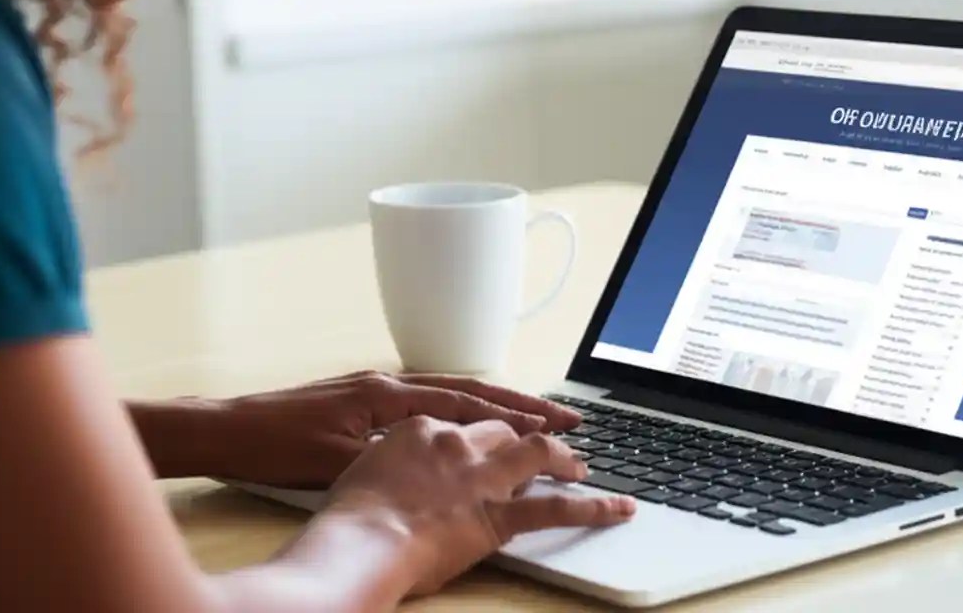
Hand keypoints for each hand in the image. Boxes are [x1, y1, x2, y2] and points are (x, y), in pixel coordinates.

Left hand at [210, 371, 582, 488]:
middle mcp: (386, 382)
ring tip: (530, 416)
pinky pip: (426, 401)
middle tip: (563, 415)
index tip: (554, 423)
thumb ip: (390, 457)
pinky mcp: (361, 400)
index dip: (513, 415)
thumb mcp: (336, 460)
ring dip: (491, 404)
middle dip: (518, 402)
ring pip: (449, 392)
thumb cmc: (274, 446)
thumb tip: (437, 463)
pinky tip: (469, 424)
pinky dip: (459, 410)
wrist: (226, 429)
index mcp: (386, 394)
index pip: (465, 402)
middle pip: (468, 388)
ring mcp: (373, 388)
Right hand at [324, 416, 635, 596]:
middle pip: (504, 430)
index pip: (463, 421)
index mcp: (421, 428)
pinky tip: (615, 507)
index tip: (492, 435)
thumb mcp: (357, 470)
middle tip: (543, 445)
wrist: (358, 541)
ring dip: (564, 457)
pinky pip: (555, 509)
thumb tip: (394, 472)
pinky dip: (592, 507)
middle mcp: (458, 442)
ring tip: (581, 466)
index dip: (483, 430)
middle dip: (526, 434)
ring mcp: (482, 476)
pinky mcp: (498, 515)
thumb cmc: (347, 516)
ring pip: (538, 452)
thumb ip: (388, 463)